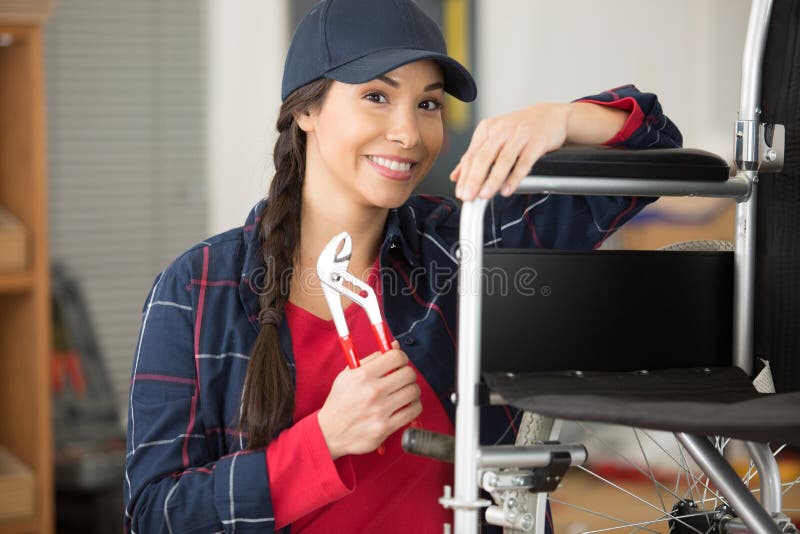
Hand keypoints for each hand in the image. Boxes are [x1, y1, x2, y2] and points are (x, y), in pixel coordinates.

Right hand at [317, 341, 421, 458]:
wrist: (329, 433)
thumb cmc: (339, 403)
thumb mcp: (348, 375)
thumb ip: (372, 359)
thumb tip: (394, 345)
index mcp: (362, 375)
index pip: (396, 357)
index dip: (402, 358)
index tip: (400, 363)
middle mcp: (372, 392)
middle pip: (408, 374)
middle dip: (408, 374)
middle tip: (403, 378)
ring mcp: (379, 411)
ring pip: (413, 392)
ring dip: (412, 390)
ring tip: (405, 392)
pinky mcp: (385, 428)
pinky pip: (413, 412)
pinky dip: (414, 406)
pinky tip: (406, 406)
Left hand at [452, 102, 570, 200]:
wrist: (550, 116)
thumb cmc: (519, 129)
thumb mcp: (493, 137)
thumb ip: (475, 155)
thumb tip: (456, 176)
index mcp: (487, 129)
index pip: (471, 155)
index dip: (464, 176)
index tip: (460, 193)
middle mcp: (501, 130)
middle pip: (484, 157)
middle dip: (474, 179)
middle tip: (468, 196)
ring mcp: (519, 135)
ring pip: (503, 160)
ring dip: (493, 180)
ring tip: (485, 195)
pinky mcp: (537, 142)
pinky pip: (524, 162)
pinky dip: (515, 178)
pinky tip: (507, 189)